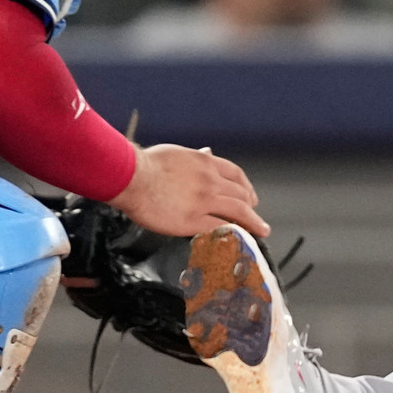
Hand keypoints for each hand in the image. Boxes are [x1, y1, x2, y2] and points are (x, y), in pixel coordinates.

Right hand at [106, 144, 268, 237]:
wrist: (131, 176)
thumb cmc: (146, 164)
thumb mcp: (177, 153)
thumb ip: (195, 157)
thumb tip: (208, 152)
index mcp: (205, 163)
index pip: (235, 174)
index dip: (246, 186)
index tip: (250, 195)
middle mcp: (209, 180)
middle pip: (240, 194)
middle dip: (251, 206)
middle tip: (255, 216)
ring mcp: (203, 201)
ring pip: (238, 212)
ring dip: (253, 222)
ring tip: (261, 230)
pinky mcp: (192, 220)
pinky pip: (220, 228)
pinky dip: (233, 233)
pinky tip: (238, 239)